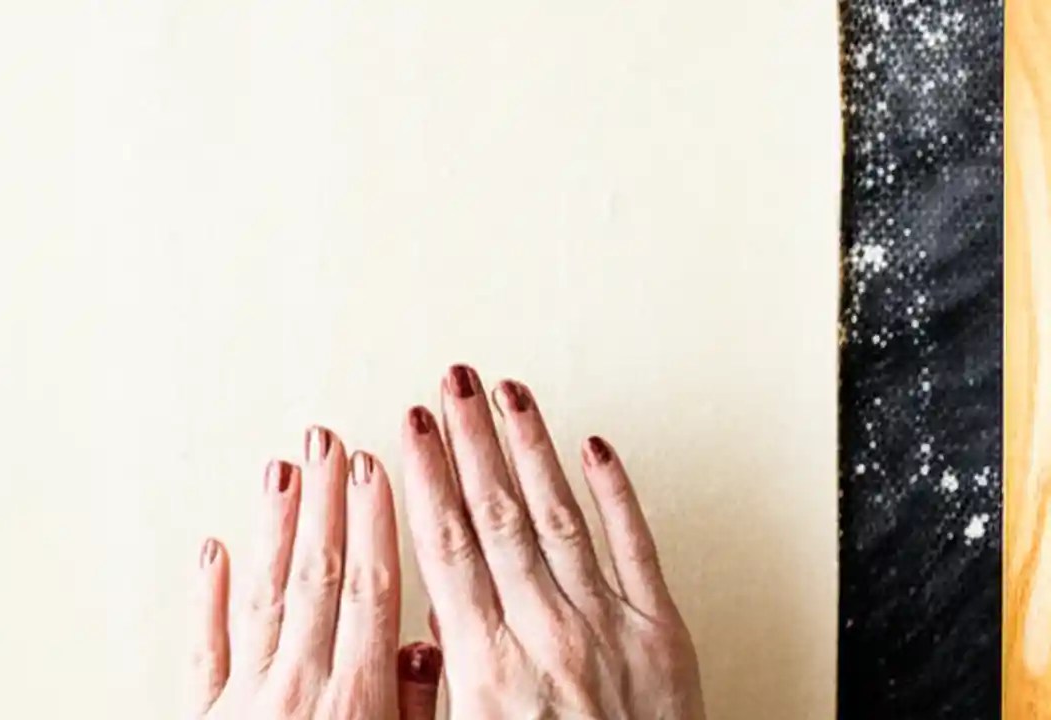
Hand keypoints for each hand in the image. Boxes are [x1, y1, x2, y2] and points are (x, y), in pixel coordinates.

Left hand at [194, 428, 441, 718]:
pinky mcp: (204, 717)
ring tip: (280, 472)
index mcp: (356, 700)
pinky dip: (208, 595)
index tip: (373, 471)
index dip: (372, 522)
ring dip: (274, 528)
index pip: (369, 589)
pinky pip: (205, 645)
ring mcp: (244, 699)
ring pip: (264, 596)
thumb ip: (416, 709)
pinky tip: (214, 551)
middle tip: (326, 445)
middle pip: (316, 575)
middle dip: (325, 501)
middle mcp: (298, 689)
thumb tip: (426, 650)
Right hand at [400, 365, 704, 718]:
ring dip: (530, 446)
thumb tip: (418, 633)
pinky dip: (616, 492)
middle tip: (454, 382)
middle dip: (471, 439)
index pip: (447, 547)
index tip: (411, 428)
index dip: (427, 478)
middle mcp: (548, 635)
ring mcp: (611, 627)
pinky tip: (595, 447)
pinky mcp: (663, 634)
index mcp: (490, 667)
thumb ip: (435, 689)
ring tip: (508, 394)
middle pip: (498, 514)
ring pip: (560, 515)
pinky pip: (637, 545)